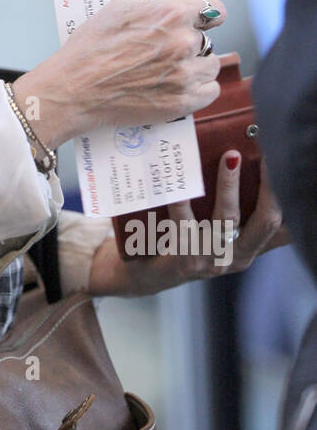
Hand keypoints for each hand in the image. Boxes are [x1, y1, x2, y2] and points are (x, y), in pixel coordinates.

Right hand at [14, 0, 225, 149]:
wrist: (74, 90)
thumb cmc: (89, 51)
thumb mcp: (117, 9)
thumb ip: (151, 6)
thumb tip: (166, 11)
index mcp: (171, 13)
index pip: (215, 10)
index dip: (207, 17)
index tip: (204, 23)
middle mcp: (184, 41)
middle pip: (208, 40)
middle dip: (191, 44)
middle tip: (168, 53)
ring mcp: (186, 74)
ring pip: (211, 66)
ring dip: (196, 68)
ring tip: (171, 72)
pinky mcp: (183, 101)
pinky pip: (210, 91)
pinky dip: (197, 90)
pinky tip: (178, 88)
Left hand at [88, 154, 285, 295]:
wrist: (146, 273)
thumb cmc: (186, 241)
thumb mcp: (217, 231)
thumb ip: (236, 210)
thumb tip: (245, 161)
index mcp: (248, 249)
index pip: (278, 223)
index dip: (284, 195)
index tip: (281, 163)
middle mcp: (235, 258)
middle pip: (265, 222)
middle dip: (270, 188)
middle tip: (267, 157)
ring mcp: (210, 261)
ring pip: (226, 219)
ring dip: (230, 186)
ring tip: (230, 157)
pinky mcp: (183, 261)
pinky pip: (184, 224)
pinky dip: (182, 201)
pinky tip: (179, 183)